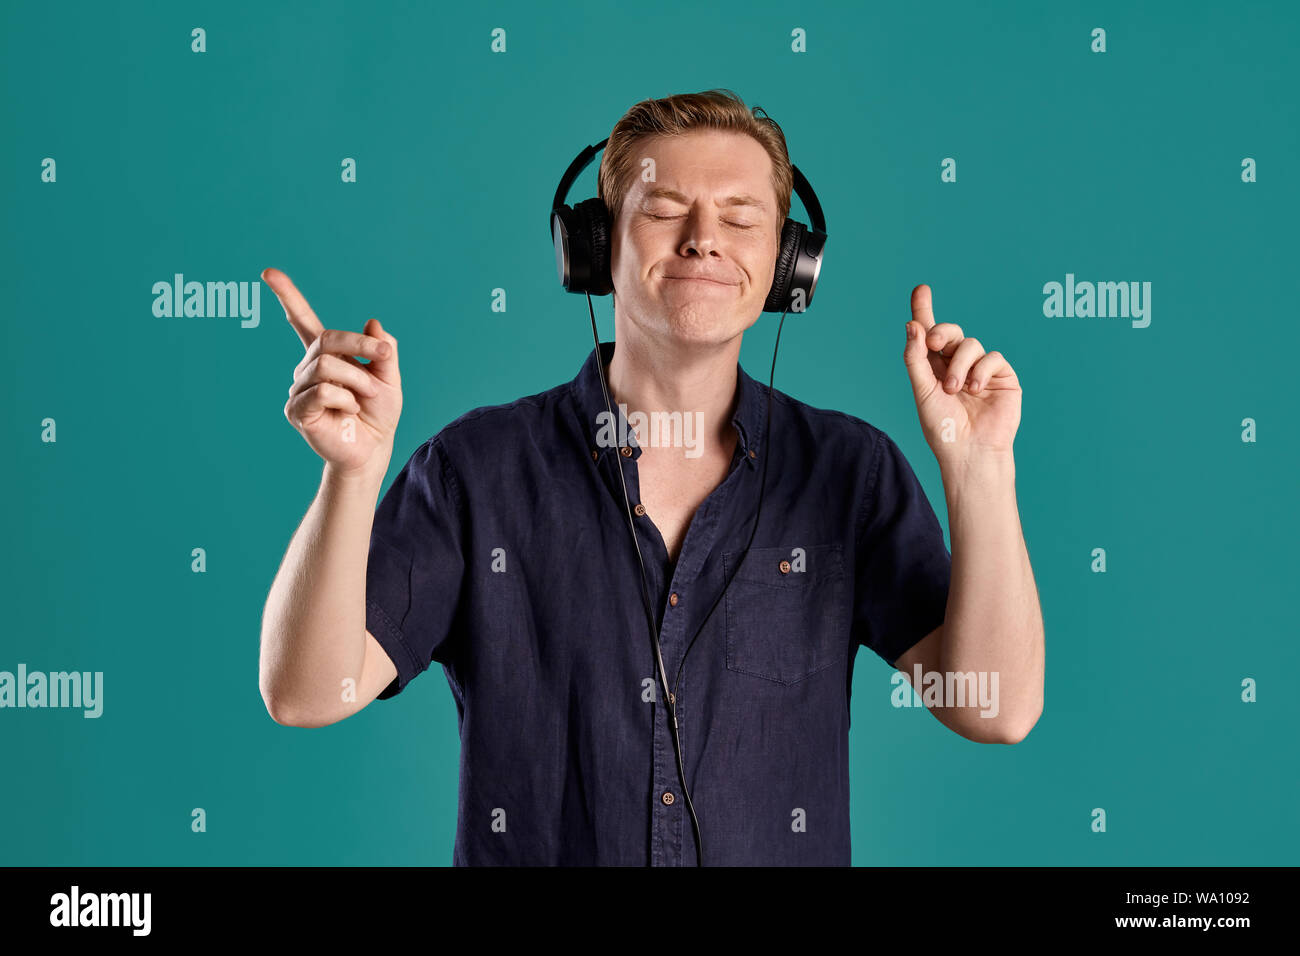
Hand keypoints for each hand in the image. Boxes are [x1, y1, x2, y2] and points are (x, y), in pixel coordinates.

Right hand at [267, 267, 402, 476]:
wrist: (373, 449)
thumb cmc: (379, 414)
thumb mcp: (389, 377)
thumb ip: (383, 350)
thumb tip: (373, 321)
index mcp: (326, 355)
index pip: (302, 321)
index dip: (287, 297)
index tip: (269, 272)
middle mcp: (307, 368)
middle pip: (327, 340)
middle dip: (361, 345)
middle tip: (384, 359)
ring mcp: (299, 389)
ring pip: (327, 366)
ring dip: (357, 380)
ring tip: (365, 398)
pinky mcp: (297, 410)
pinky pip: (322, 391)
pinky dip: (345, 399)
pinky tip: (349, 411)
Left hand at [903, 284, 1020, 467]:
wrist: (971, 452)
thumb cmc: (943, 428)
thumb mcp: (922, 391)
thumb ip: (916, 358)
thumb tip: (911, 324)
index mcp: (933, 368)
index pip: (927, 334)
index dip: (924, 310)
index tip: (921, 289)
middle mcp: (956, 365)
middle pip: (949, 332)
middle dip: (940, 331)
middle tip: (932, 342)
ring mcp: (980, 369)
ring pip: (970, 343)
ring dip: (959, 364)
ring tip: (955, 389)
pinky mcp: (1002, 376)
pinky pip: (993, 356)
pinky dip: (981, 369)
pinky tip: (975, 388)